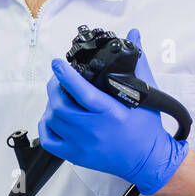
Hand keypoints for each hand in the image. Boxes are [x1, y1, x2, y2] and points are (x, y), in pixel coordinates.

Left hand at [37, 28, 188, 195]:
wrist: (148, 160)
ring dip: (51, 104)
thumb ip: (138, 63)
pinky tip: (54, 116)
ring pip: (52, 120)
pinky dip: (46, 125)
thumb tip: (134, 34)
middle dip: (55, 87)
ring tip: (60, 95)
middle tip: (59, 78)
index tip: (57, 63)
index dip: (66, 75)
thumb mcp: (147, 94)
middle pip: (60, 105)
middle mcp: (94, 130)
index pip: (81, 92)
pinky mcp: (76, 155)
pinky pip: (49, 140)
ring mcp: (82, 145)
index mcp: (111, 113)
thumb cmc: (147, 127)